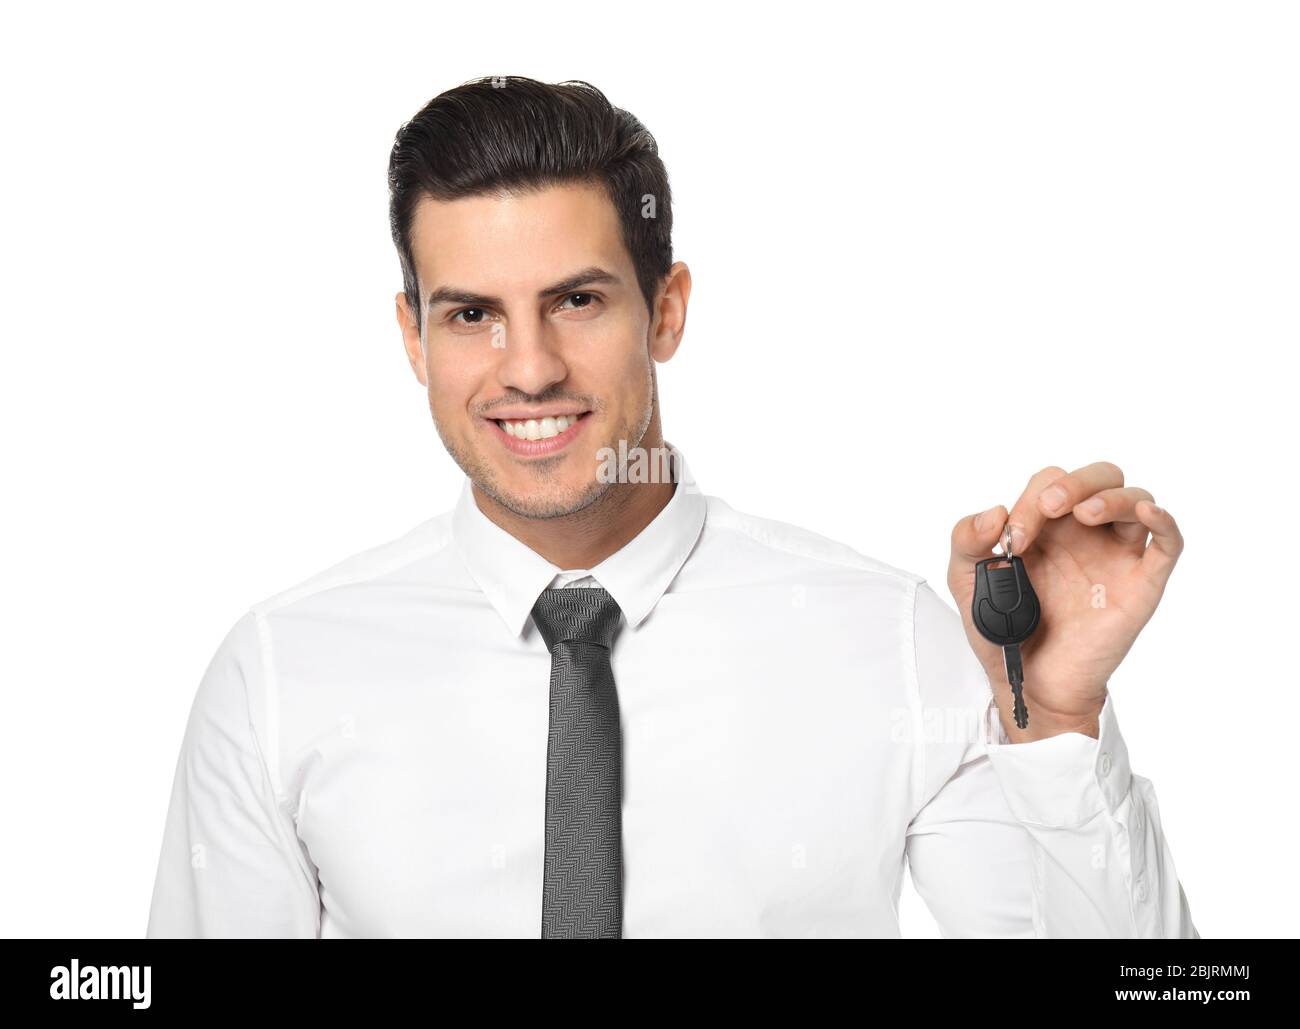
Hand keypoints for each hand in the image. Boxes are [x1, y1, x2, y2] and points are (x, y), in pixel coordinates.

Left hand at [948, 462, 1183, 741]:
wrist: (1027, 682)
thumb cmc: (1002, 630)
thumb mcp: (966, 581)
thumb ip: (966, 540)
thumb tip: (994, 512)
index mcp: (1046, 526)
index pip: (1051, 485)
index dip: (1031, 501)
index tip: (1012, 540)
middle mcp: (1085, 534)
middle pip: (1100, 478)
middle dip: (1076, 483)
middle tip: (1051, 508)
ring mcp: (1116, 556)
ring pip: (1135, 500)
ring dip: (1112, 496)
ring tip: (1084, 514)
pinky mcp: (1141, 584)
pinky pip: (1168, 544)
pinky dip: (1165, 521)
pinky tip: (1148, 512)